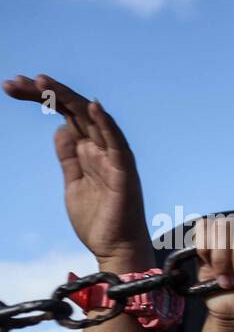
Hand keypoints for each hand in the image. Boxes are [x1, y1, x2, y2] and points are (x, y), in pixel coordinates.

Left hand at [3, 74, 150, 268]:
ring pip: (91, 119)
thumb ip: (68, 157)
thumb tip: (60, 129)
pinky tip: (91, 106)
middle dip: (44, 93)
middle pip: (73, 110)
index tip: (12, 87)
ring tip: (40, 82)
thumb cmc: (99, 221)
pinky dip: (107, 124)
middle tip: (13, 82)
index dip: (40, 98)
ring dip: (67, 98)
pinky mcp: (123, 173)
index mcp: (88, 151)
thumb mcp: (73, 183)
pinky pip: (117, 144)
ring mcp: (113, 158)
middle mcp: (101, 149)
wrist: (115, 249)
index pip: (64, 114)